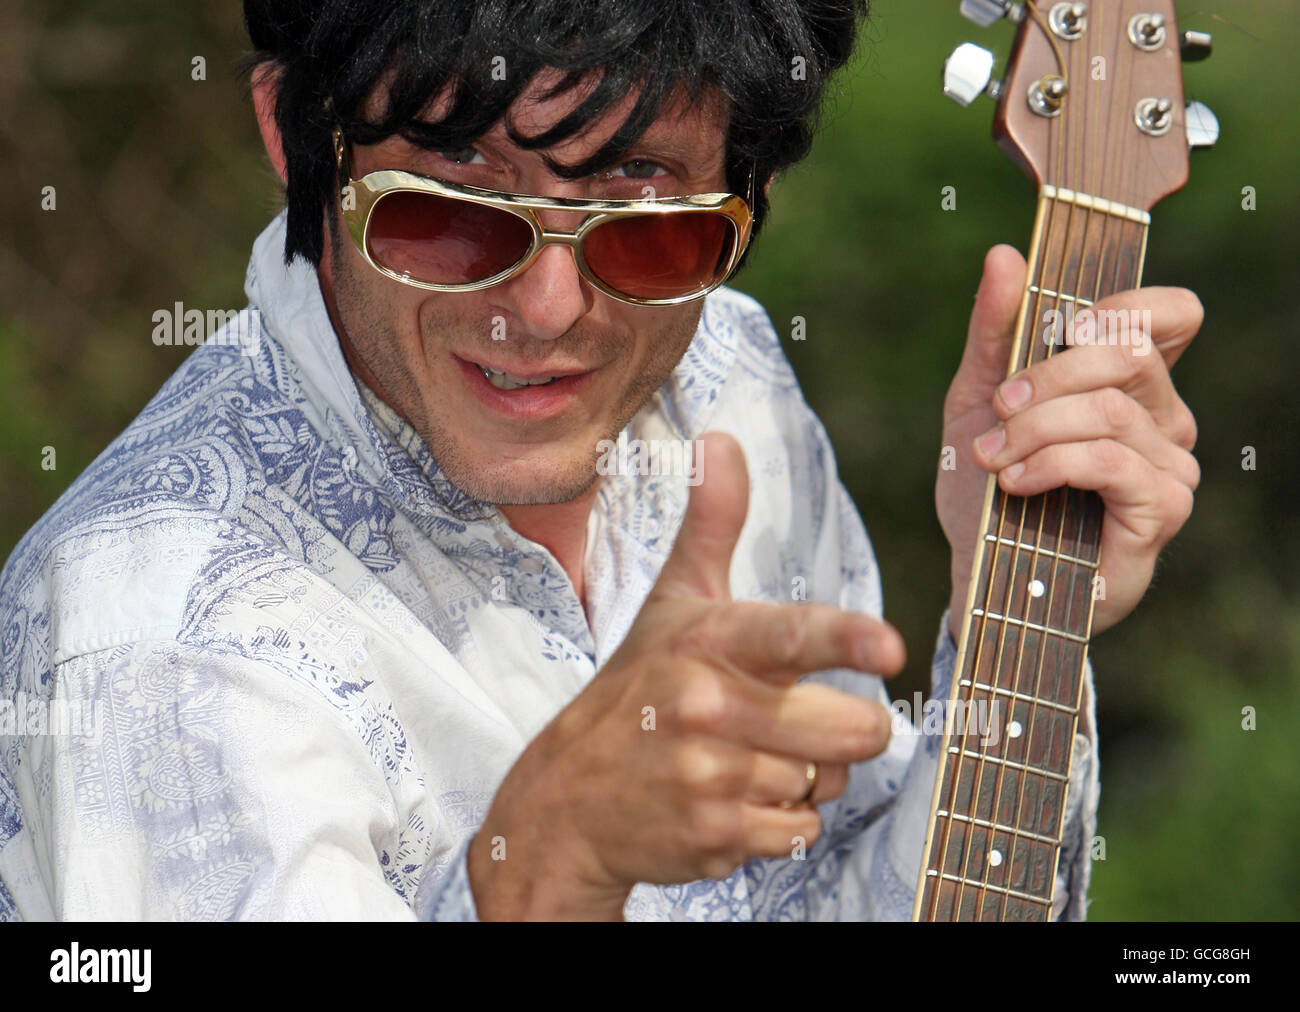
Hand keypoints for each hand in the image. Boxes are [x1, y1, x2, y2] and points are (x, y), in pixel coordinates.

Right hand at [468, 432, 905, 919]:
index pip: (791, 635)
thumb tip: (723, 439)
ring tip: (740, 761)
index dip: (846, 639)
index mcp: (709, 641)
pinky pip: (799, 832)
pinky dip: (776, 824)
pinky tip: (727, 801)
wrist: (568, 800)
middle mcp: (709, 706)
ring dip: (801, 778)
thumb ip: (712, 524)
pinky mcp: (714, 836)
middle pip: (855, 729)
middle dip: (845, 730)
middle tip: (790, 718)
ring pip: (827, 783)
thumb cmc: (636, 687)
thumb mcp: (672, 602)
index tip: (889, 648)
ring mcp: (710, 776)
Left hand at [937, 245, 1201, 641]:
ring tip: (994, 461)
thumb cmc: (987, 485)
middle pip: (1129, 354)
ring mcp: (1171, 465)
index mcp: (1130, 381)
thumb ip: (994, 329)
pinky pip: (1113, 461)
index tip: (1064, 325)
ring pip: (1111, 410)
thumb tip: (1005, 254)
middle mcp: (1164, 417)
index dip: (1126, 304)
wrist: (979, 572)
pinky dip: (1053, 464)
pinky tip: (1017, 483)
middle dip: (1048, 375)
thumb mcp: (975, 398)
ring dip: (1035, 430)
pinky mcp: (1162, 511)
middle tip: (1000, 409)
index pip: (1171, 314)